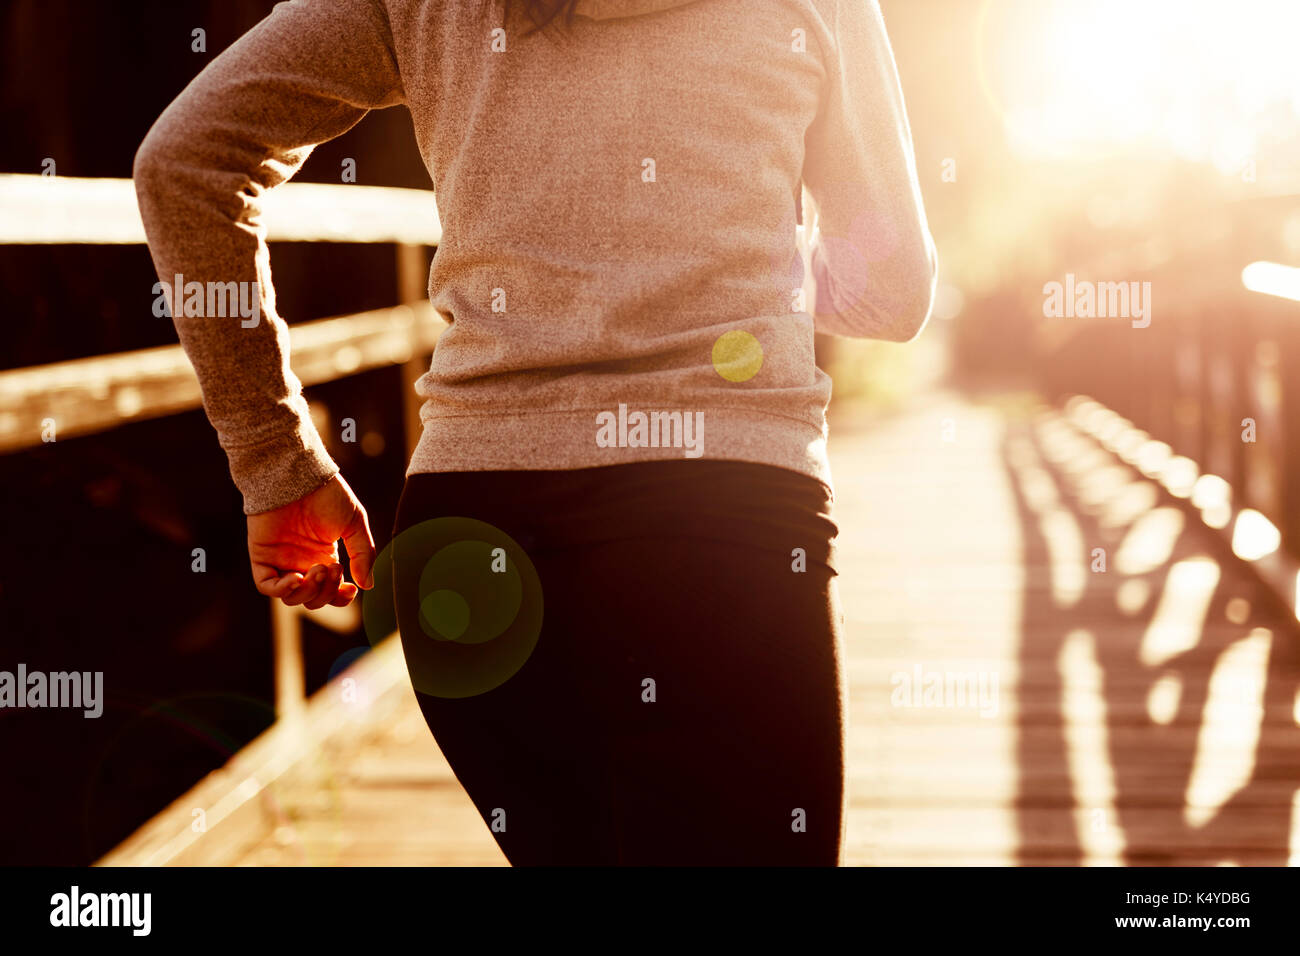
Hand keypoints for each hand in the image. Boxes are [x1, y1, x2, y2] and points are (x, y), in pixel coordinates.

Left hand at [247, 474, 375, 608]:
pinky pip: (267, 586)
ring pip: (291, 597)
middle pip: (313, 598)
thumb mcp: (355, 523)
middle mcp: (302, 562)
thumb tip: (367, 586)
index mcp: (324, 556)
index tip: (351, 589)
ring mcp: (281, 560)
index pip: (331, 591)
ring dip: (307, 592)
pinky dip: (282, 590)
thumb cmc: (327, 494)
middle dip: (326, 592)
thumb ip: (363, 554)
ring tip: (317, 570)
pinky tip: (296, 579)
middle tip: (333, 567)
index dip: (341, 597)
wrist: (299, 475)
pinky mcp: (262, 556)